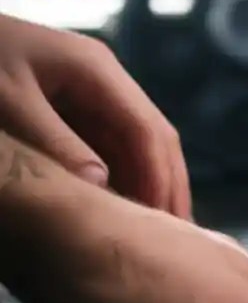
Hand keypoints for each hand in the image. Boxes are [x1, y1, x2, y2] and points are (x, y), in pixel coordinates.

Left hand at [0, 13, 189, 217]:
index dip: (161, 175)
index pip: (147, 129)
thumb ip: (52, 140)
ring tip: (157, 229)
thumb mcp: (7, 100)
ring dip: (149, 184)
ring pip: (136, 145)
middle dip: (168, 183)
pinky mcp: (73, 108)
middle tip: (177, 233)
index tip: (165, 220)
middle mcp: (104, 80)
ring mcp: (91, 93)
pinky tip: (124, 207)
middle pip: (154, 137)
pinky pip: (109, 146)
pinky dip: (123, 178)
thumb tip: (100, 185)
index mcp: (96, 69)